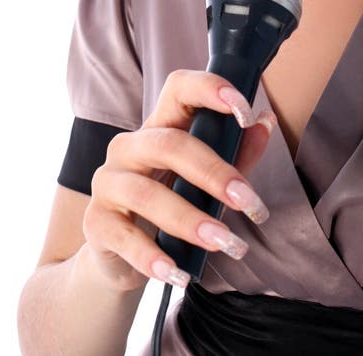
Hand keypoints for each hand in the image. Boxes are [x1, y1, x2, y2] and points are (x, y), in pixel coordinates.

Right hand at [80, 69, 275, 291]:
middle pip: (169, 144)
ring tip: (226, 243)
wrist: (120, 255)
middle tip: (249, 202)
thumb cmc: (171, 204)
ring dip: (191, 220)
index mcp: (159, 127)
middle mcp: (128, 147)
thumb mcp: (205, 181)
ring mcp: (108, 183)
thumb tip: (266, 124)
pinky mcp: (96, 222)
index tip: (244, 109)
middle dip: (213, 172)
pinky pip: (125, 237)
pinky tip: (179, 272)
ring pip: (148, 193)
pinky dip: (154, 257)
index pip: (178, 88)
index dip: (210, 90)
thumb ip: (235, 154)